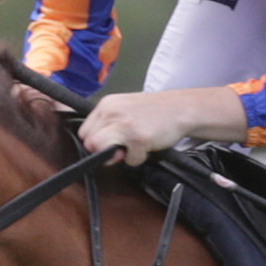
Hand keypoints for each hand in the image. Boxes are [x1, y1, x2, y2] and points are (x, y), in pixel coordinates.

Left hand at [76, 84, 246, 165]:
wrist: (181, 108)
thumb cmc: (155, 111)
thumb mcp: (125, 108)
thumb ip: (109, 123)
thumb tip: (97, 146)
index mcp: (107, 105)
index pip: (85, 132)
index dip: (96, 142)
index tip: (110, 143)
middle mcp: (112, 113)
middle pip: (90, 143)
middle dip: (103, 151)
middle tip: (122, 147)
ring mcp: (124, 125)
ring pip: (101, 152)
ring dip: (118, 156)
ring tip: (133, 147)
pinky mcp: (138, 138)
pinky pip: (129, 160)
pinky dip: (139, 158)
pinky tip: (148, 145)